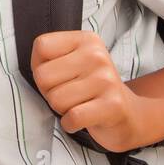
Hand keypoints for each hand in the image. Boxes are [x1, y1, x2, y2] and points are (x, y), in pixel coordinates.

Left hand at [31, 30, 153, 152]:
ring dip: (62, 110)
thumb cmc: (90, 89)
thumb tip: (36, 69)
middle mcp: (97, 55)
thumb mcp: (73, 63)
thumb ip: (50, 59)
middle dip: (50, 92)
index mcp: (86, 40)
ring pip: (56, 100)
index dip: (41, 66)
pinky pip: (72, 117)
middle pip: (43, 76)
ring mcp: (106, 79)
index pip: (41, 46)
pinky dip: (70, 124)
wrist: (127, 113)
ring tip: (79, 105)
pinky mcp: (112, 105)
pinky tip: (82, 119)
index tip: (58, 75)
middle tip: (70, 94)